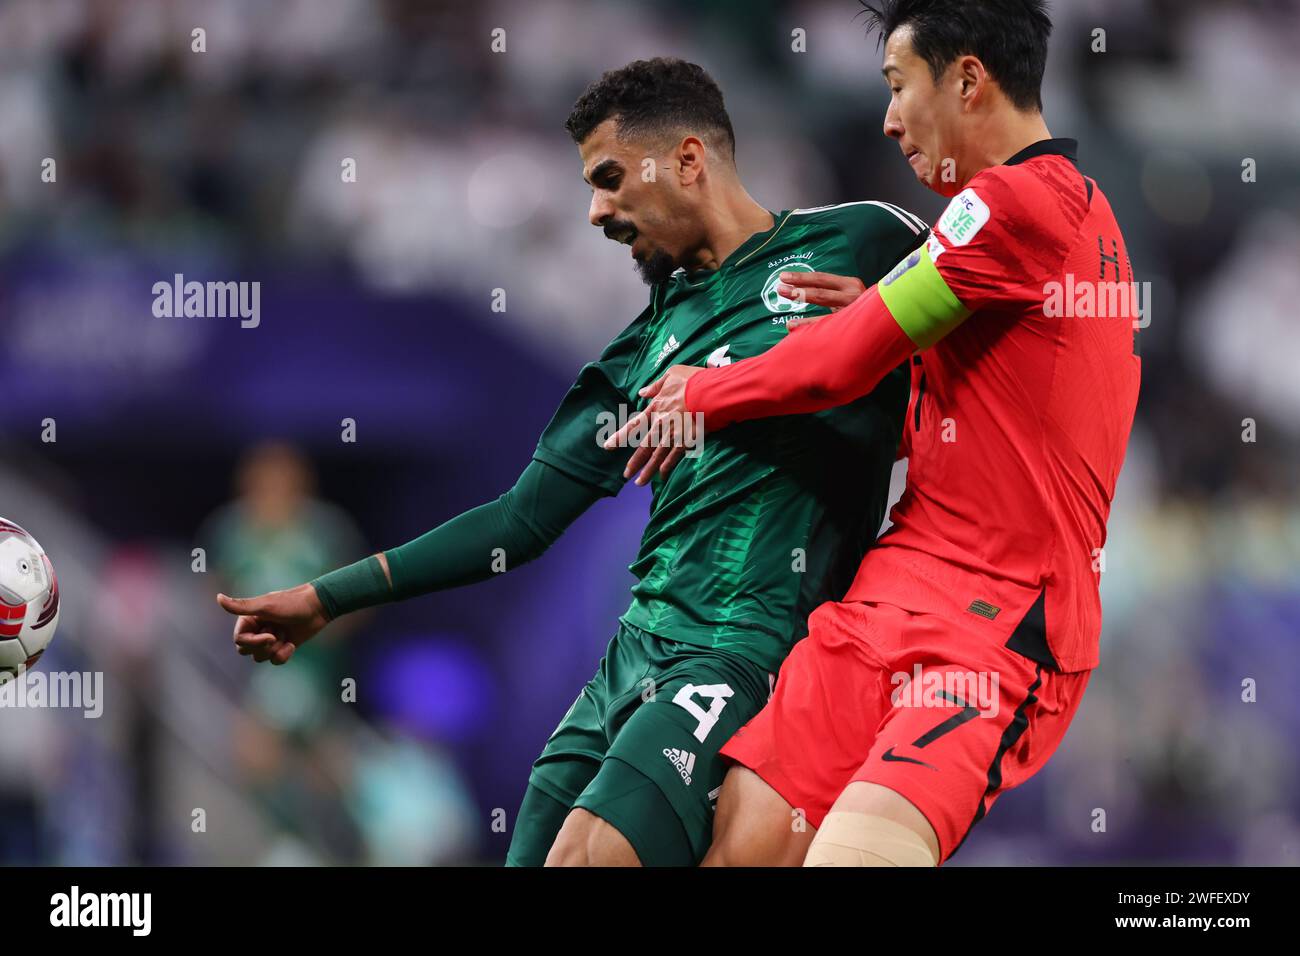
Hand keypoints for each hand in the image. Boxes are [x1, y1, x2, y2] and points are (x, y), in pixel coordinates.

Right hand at [217, 583, 328, 664]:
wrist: (318, 607)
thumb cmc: (292, 603)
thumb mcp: (266, 605)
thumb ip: (241, 606)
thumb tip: (218, 598)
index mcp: (249, 619)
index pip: (239, 640)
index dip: (253, 642)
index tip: (269, 636)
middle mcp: (257, 629)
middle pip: (247, 651)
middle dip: (263, 646)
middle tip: (277, 634)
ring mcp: (270, 639)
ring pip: (261, 657)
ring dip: (276, 648)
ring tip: (286, 633)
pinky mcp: (282, 646)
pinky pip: (275, 660)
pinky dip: (284, 654)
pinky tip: (292, 643)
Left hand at [603, 364, 705, 485]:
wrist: (710, 392)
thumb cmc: (693, 381)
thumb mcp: (672, 374)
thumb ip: (656, 386)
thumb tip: (643, 392)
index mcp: (656, 408)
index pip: (633, 426)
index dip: (620, 437)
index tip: (608, 446)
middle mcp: (661, 424)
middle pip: (644, 447)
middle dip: (634, 463)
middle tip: (626, 475)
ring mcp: (674, 434)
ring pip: (657, 456)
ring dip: (648, 471)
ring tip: (639, 483)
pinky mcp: (687, 440)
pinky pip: (675, 456)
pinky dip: (667, 466)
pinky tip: (661, 475)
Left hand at [776, 271, 866, 327]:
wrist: (891, 319)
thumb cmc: (864, 309)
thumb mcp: (849, 296)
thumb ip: (831, 293)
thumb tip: (803, 291)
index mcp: (850, 284)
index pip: (822, 279)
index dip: (802, 278)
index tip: (784, 276)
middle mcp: (853, 295)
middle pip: (820, 290)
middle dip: (798, 289)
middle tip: (780, 288)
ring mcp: (854, 310)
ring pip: (824, 306)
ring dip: (803, 305)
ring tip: (785, 308)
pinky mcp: (854, 325)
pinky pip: (827, 324)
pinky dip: (809, 325)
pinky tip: (793, 326)